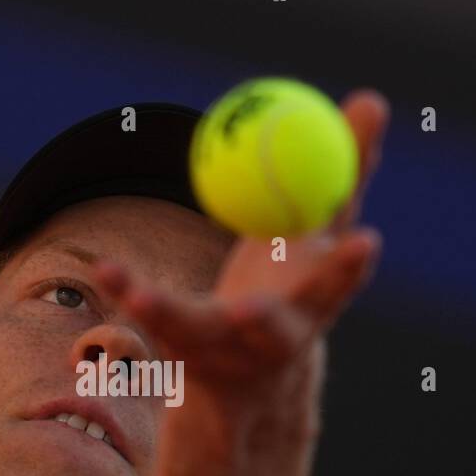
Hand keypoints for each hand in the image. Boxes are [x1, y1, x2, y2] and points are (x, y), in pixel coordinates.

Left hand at [92, 89, 388, 398]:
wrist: (250, 375)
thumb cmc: (292, 287)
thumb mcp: (317, 235)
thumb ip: (343, 175)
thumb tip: (371, 100)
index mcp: (314, 308)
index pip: (337, 286)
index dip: (348, 267)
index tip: (365, 242)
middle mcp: (272, 340)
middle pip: (271, 332)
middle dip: (264, 321)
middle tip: (247, 308)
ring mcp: (224, 353)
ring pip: (195, 331)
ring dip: (169, 313)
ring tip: (144, 298)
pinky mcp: (183, 355)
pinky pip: (151, 317)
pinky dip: (128, 289)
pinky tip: (105, 267)